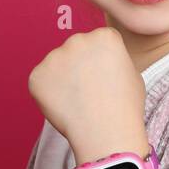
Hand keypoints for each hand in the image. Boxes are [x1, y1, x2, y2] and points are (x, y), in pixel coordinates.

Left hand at [27, 27, 146, 158]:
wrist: (106, 132)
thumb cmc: (125, 107)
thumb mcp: (132, 73)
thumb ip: (113, 60)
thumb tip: (98, 61)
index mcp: (104, 36)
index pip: (99, 42)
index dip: (103, 62)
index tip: (107, 79)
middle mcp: (77, 40)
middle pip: (76, 49)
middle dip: (80, 65)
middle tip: (90, 92)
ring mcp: (54, 56)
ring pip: (58, 65)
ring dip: (64, 78)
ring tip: (79, 102)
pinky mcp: (36, 75)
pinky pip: (42, 81)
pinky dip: (49, 93)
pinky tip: (65, 107)